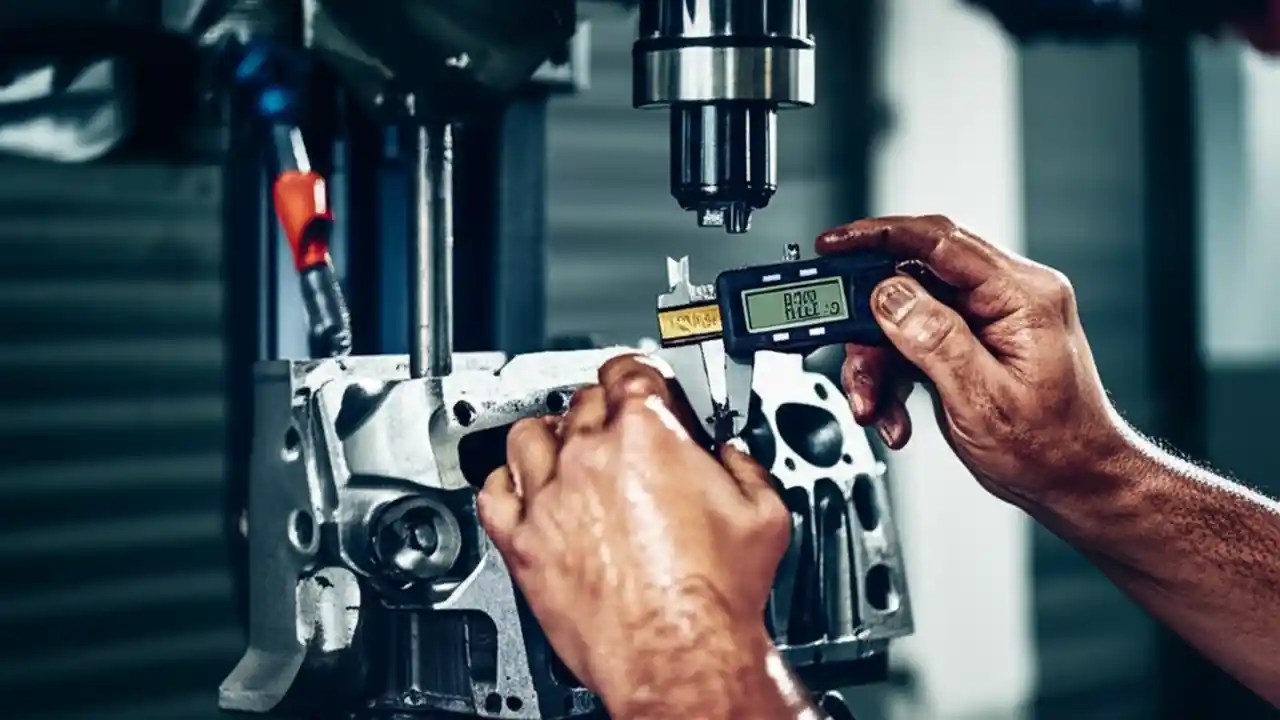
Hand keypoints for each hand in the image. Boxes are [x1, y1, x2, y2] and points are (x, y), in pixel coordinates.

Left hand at [477, 355, 800, 718]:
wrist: (680, 655)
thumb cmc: (716, 595)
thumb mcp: (763, 514)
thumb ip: (744, 468)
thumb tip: (733, 458)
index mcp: (647, 434)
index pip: (629, 371)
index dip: (639, 377)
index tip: (644, 389)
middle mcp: (590, 456)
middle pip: (580, 402)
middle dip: (601, 410)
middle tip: (618, 433)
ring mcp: (551, 498)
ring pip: (528, 436)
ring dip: (547, 437)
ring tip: (563, 450)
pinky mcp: (524, 542)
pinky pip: (494, 495)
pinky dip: (505, 485)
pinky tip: (522, 491)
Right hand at [817, 215, 1130, 508]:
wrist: (1075, 484)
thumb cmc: (1052, 449)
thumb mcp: (983, 398)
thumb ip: (934, 339)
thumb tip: (890, 293)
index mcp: (1021, 296)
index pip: (939, 242)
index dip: (878, 236)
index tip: (834, 244)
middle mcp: (1006, 298)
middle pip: (912, 281)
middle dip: (870, 325)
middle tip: (845, 352)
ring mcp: (987, 320)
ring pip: (904, 318)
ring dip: (877, 364)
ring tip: (874, 406)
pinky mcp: (970, 343)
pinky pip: (913, 343)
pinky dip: (893, 379)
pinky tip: (895, 412)